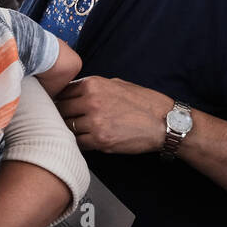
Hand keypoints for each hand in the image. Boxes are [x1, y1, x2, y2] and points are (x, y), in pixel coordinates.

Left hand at [56, 75, 171, 153]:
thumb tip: (73, 92)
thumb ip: (93, 87)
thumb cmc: (144, 103)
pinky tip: (88, 139)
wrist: (165, 122)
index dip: (61, 101)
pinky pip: (78, 142)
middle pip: (60, 110)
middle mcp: (91, 101)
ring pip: (67, 128)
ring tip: (80, 130)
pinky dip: (80, 142)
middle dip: (63, 116)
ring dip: (71, 130)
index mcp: (93, 84)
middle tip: (69, 120)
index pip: (62, 93)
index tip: (62, 106)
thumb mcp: (118, 84)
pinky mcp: (100, 140)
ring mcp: (94, 122)